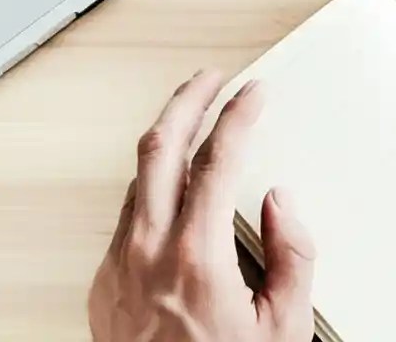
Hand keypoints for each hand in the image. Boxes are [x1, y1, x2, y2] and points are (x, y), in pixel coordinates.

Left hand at [88, 71, 315, 341]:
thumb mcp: (284, 327)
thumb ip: (293, 255)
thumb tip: (280, 203)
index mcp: (196, 258)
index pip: (217, 160)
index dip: (239, 114)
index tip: (253, 93)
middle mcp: (147, 254)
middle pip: (160, 147)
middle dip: (187, 100)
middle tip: (211, 79)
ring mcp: (117, 267)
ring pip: (137, 178)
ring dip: (167, 141)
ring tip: (193, 123)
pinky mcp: (102, 285)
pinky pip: (127, 217)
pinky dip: (153, 187)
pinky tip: (173, 187)